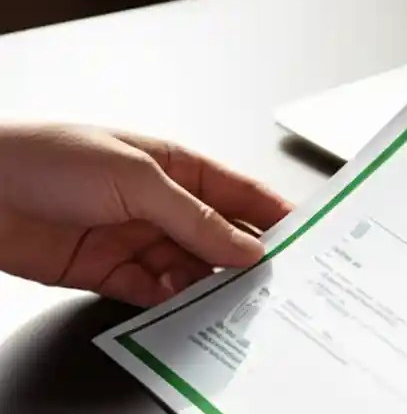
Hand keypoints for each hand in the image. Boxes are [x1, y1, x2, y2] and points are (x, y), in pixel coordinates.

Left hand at [0, 124, 291, 306]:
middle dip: (245, 256)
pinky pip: (152, 291)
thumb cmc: (47, 157)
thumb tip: (246, 244)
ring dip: (207, 283)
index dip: (274, 211)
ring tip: (227, 297)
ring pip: (189, 268)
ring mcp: (133, 237)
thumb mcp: (137, 179)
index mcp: (174, 164)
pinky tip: (182, 304)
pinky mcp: (105, 271)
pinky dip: (170, 301)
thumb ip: (195, 218)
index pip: (238, 190)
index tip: (305, 235)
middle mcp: (158, 202)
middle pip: (218, 235)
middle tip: (272, 278)